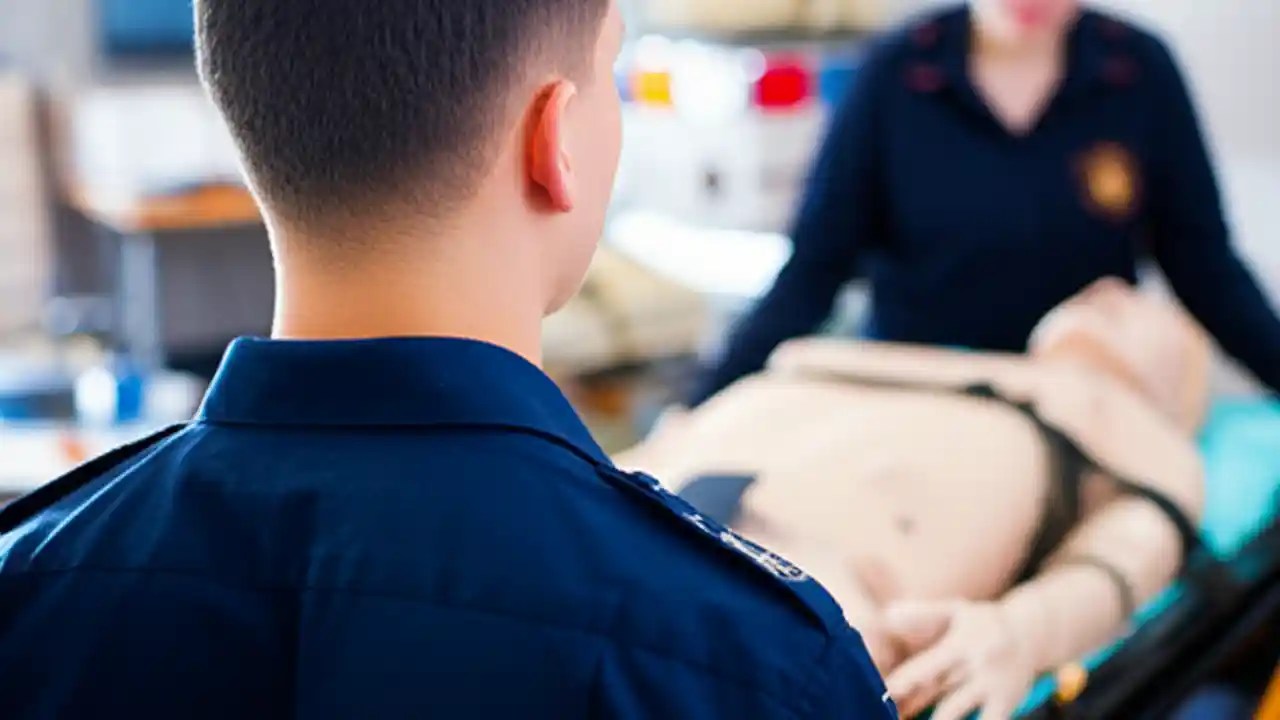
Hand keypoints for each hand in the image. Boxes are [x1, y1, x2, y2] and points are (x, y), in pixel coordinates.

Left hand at [884, 601, 1036, 719]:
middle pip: (936, 692)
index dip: (904, 682)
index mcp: (962, 642)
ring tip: (908, 717)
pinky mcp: (1007, 703)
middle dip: (911, 705)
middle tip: (890, 712)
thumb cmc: (984, 622)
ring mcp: (994, 686)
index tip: (884, 694)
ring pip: (955, 712)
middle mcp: (978, 665)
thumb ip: (922, 613)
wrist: (1034, 632)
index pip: (926, 666)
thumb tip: (887, 614)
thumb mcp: (956, 610)